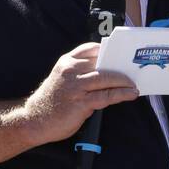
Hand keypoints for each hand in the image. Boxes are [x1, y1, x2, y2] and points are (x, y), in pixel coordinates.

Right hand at [15, 42, 138, 145]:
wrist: (34, 120)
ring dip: (124, 81)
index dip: (109, 50)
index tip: (122, 53)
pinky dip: (122, 94)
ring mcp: (76, 86)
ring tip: (134, 84)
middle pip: (102, 63)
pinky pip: (106, 96)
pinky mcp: (81, 102)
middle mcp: (71, 71)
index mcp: (67, 62)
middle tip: (135, 70)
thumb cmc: (53, 100)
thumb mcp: (63, 78)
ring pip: (106, 78)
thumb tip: (109, 72)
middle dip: (120, 66)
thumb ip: (81, 72)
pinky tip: (131, 94)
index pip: (91, 49)